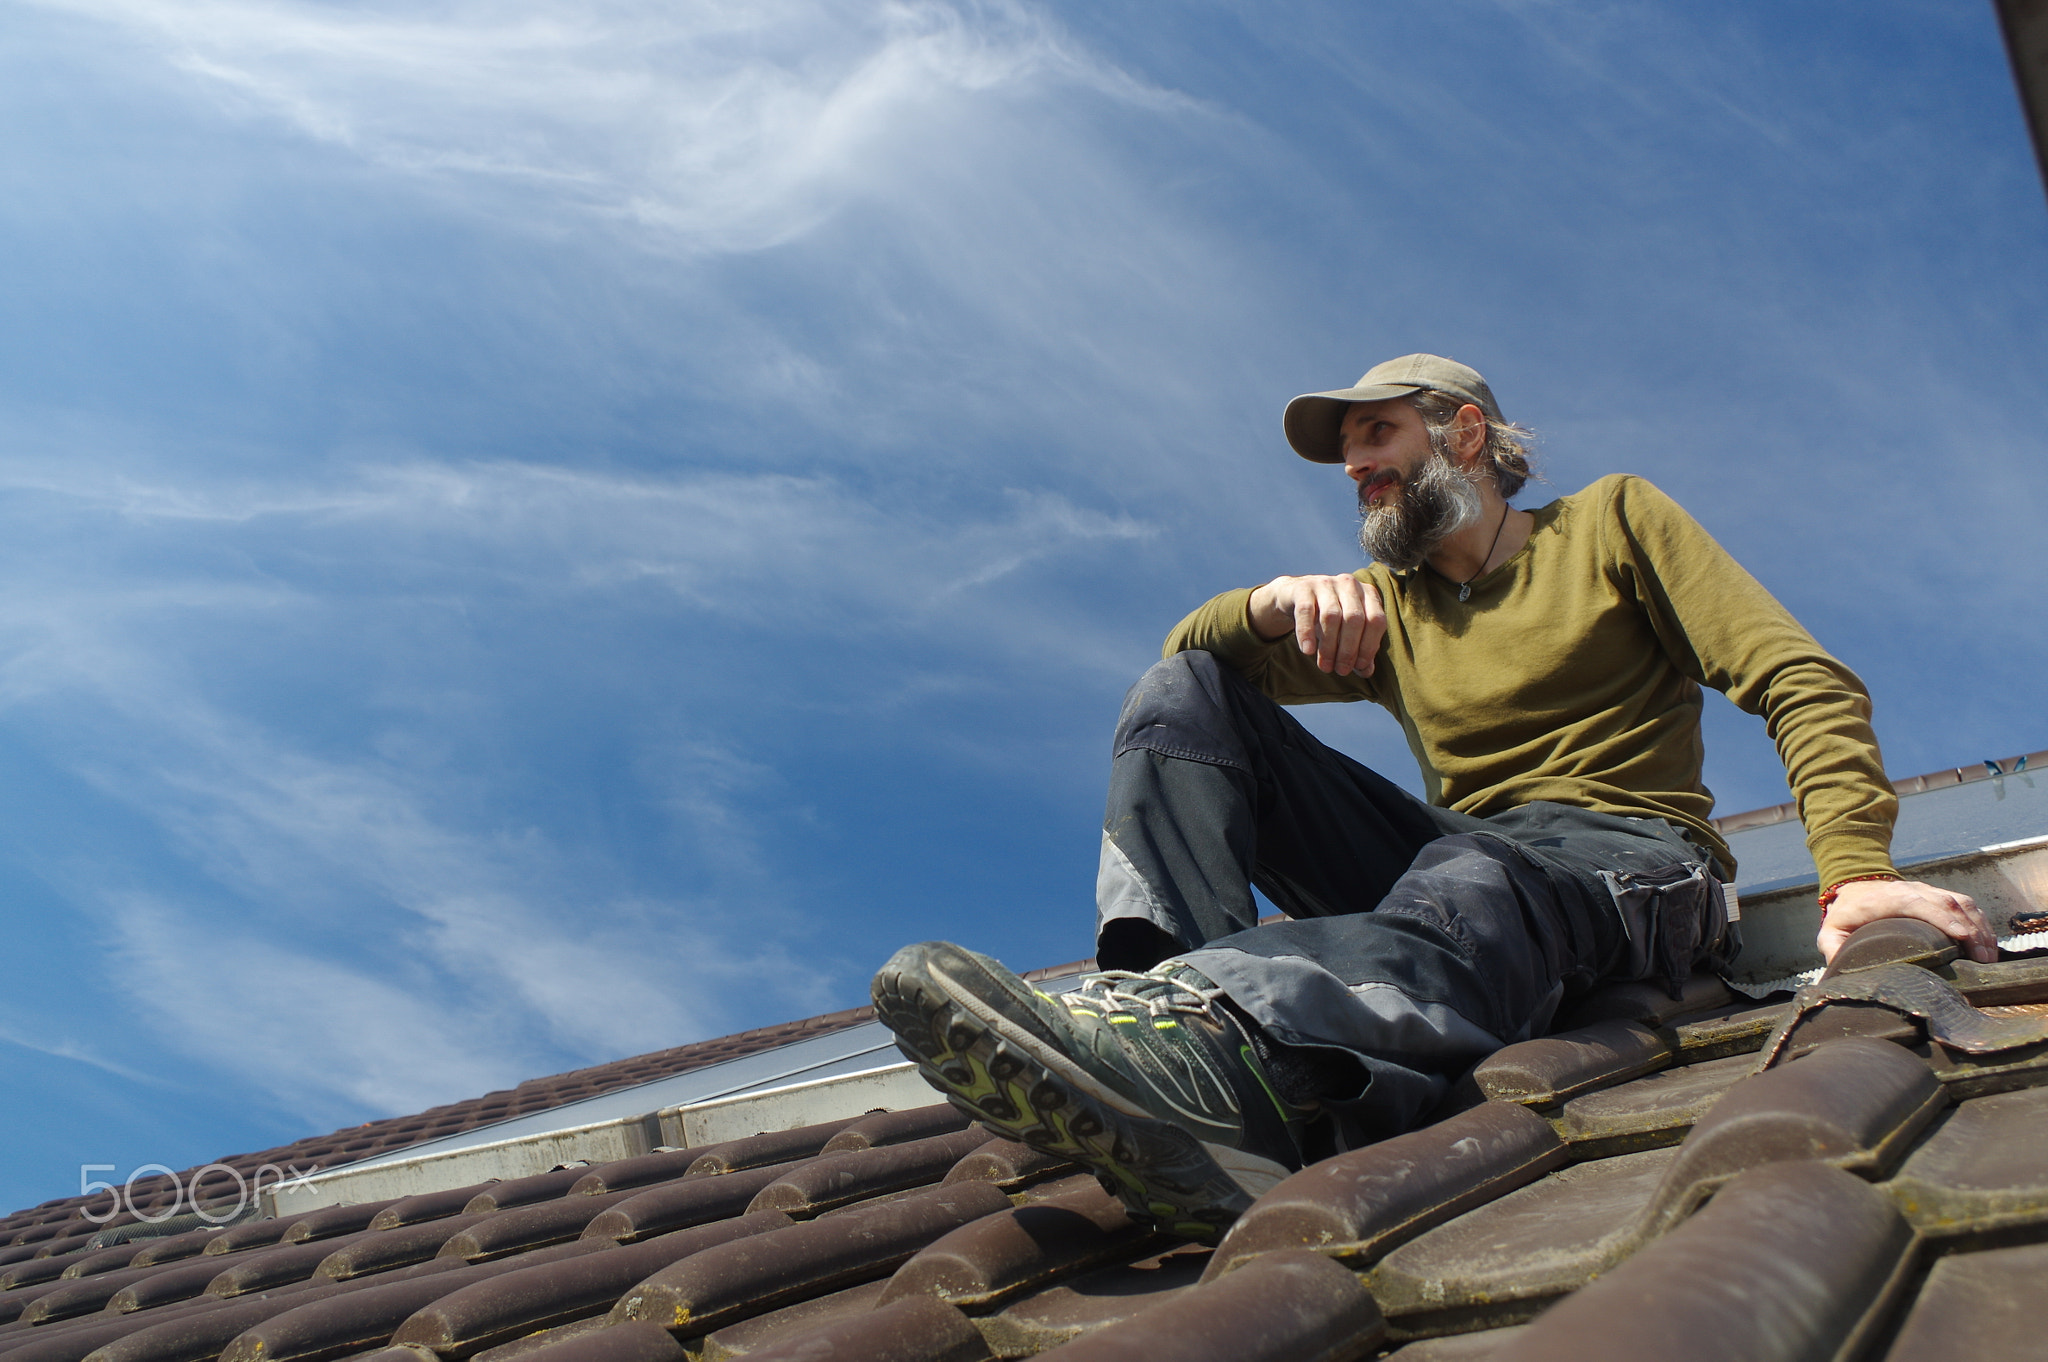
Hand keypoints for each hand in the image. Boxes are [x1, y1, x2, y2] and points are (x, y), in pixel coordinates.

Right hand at [1248, 574, 1385, 676]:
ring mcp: (1326, 583)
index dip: (1369, 646)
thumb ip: (1358, 649)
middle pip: (1355, 619)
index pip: (1376, 620)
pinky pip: (1306, 611)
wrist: (1295, 596)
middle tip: (1341, 671)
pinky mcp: (1303, 587)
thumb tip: (1366, 671)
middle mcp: (1349, 584)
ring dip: (1329, 646)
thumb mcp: (1345, 632)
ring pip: (1331, 616)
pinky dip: (1307, 633)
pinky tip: (1307, 651)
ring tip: (1325, 666)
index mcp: (1367, 593)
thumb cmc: (1327, 617)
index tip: (1358, 667)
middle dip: (1349, 650)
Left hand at [1817, 878, 1997, 964]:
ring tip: (1988, 957)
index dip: (1942, 919)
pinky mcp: (1939, 896)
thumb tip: (1838, 970)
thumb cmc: (1845, 916)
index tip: (1962, 937)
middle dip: (1969, 930)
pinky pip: (1967, 905)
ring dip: (1980, 928)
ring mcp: (1928, 891)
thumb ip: (1832, 948)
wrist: (1854, 887)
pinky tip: (1988, 945)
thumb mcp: (1830, 931)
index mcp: (1886, 899)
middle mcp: (1911, 891)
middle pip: (1947, 904)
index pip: (1918, 904)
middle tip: (1982, 959)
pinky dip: (1981, 923)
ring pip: (1962, 903)